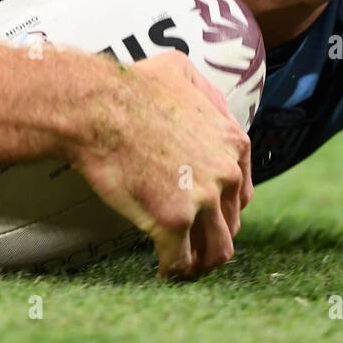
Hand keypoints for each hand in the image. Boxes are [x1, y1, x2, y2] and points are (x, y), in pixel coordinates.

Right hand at [67, 51, 252, 279]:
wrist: (100, 107)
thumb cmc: (133, 86)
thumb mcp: (182, 72)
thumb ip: (205, 93)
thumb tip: (211, 106)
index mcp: (233, 143)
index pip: (242, 192)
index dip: (224, 208)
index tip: (207, 216)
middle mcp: (226, 173)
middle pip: (231, 223)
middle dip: (211, 237)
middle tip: (192, 246)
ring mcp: (202, 199)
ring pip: (216, 250)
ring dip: (200, 262)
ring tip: (183, 266)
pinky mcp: (173, 221)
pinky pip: (179, 261)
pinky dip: (173, 270)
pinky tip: (162, 270)